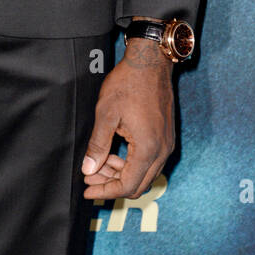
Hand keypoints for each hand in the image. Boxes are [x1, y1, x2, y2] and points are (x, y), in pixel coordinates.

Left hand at [80, 37, 174, 199]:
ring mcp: (167, 144)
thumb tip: (88, 170)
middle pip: (138, 185)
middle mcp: (162, 151)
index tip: (87, 190)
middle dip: (112, 185)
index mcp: (148, 149)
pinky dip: (132, 163)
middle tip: (90, 178)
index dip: (105, 191)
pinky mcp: (166, 136)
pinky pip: (150, 161)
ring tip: (98, 163)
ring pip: (145, 174)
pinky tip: (114, 152)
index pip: (128, 185)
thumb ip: (98, 145)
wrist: (151, 62)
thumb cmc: (128, 84)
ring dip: (121, 174)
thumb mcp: (106, 114)